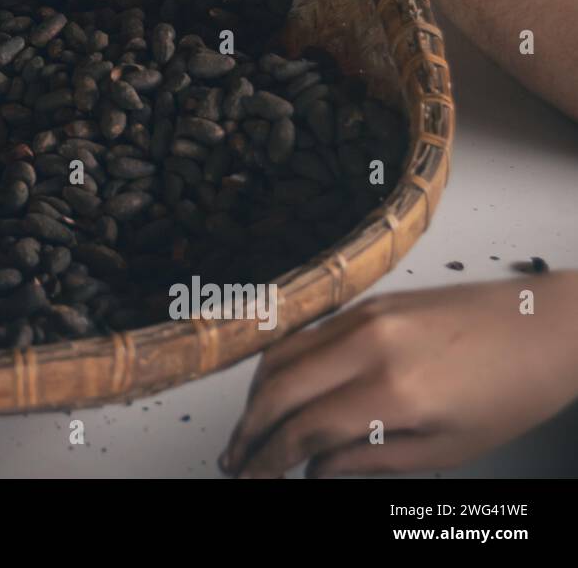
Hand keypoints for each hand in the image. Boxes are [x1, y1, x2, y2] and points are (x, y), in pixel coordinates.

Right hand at [221, 276, 577, 476]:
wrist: (549, 325)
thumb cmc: (512, 391)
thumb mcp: (448, 448)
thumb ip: (371, 460)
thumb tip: (315, 469)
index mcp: (394, 391)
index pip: (305, 429)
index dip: (270, 460)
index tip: (253, 479)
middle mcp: (369, 345)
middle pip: (279, 389)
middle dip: (249, 430)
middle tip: (234, 460)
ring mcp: (364, 315)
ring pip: (282, 355)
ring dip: (255, 396)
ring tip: (247, 430)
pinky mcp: (367, 301)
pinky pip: (304, 332)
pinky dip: (278, 364)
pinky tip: (274, 388)